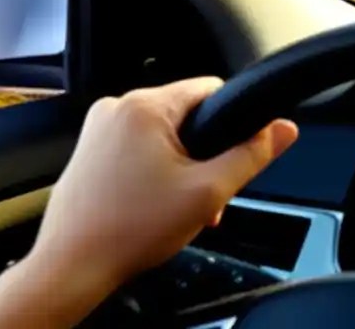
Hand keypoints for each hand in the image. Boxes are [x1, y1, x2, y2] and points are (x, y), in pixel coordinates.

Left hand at [0, 77, 298, 327]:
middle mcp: (116, 108)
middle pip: (186, 116)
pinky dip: (153, 172)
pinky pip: (137, 148)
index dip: (229, 123)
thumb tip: (283, 129)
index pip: (210, 89)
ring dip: (180, 167)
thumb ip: (252, 155)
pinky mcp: (89, 151)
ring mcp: (98, 129)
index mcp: (145, 106)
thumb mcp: (208, 191)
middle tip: (202, 196)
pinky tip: (152, 205)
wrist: (72, 265)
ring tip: (175, 206)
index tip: (227, 159)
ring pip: (163, 135)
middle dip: (203, 155)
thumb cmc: (128, 229)